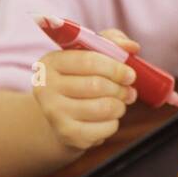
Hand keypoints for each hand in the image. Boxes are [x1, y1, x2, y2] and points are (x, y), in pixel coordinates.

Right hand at [32, 26, 139, 151]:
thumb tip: (131, 47)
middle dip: (120, 89)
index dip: (115, 67)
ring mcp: (53, 113)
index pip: (88, 60)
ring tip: (119, 103)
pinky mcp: (66, 133)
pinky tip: (108, 119)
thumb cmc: (80, 76)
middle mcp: (45, 87)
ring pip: (102, 108)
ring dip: (119, 106)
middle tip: (129, 91)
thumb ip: (112, 43)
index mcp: (51, 62)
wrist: (60, 113)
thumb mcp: (91, 53)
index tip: (130, 74)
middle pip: (96, 86)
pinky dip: (113, 123)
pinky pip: (103, 129)